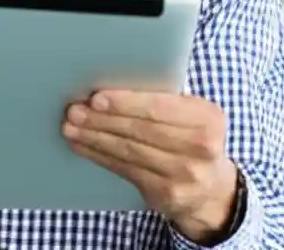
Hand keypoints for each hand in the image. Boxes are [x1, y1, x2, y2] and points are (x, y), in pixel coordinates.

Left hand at [63, 90, 238, 242]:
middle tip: (75, 110)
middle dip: (103, 119)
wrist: (211, 189)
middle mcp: (201, 148)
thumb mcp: (194, 116)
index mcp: (208, 119)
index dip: (126, 103)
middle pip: (141, 130)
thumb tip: (115, 89)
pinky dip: (100, 156)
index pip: (160, 108)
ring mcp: (183, 174)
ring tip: (72, 126)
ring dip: (95, 137)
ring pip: (129, 151)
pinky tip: (84, 146)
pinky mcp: (165, 194)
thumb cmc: (194, 140)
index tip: (97, 97)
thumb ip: (168, 102)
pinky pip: (125, 170)